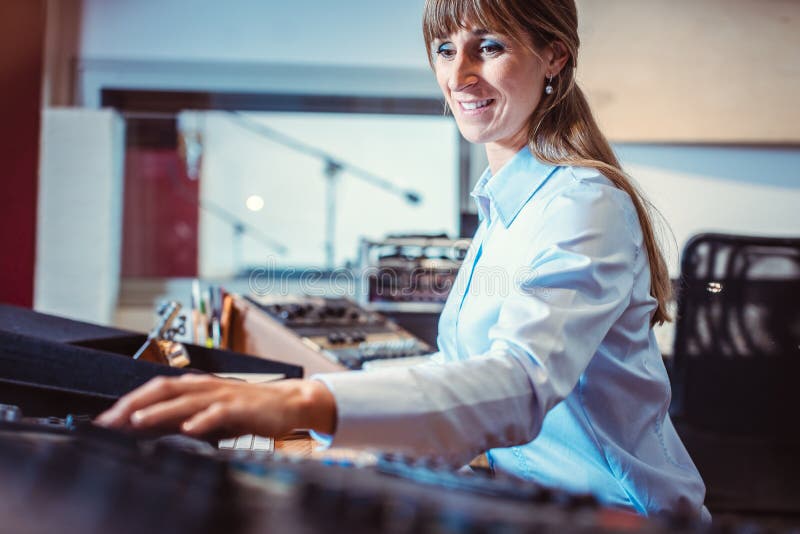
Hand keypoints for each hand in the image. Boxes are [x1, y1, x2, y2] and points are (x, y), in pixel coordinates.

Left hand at [95, 374, 335, 438]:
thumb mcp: (210, 414)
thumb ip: (183, 418)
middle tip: (109, 421)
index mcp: (196, 386)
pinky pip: (219, 412)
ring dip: (160, 410)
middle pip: (163, 388)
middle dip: (134, 404)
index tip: (104, 420)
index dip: (129, 402)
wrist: (288, 403)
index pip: (156, 390)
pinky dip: (202, 420)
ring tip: (137, 421)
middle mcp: (206, 386)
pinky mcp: (242, 407)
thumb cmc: (248, 409)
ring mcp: (223, 395)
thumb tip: (149, 429)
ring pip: (186, 399)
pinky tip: (189, 429)